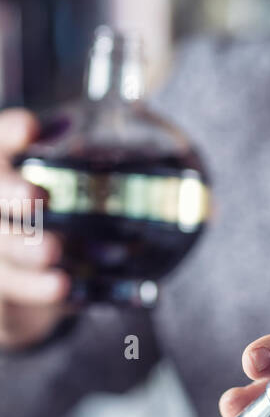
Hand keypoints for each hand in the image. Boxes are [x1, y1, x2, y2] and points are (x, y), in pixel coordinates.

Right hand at [0, 110, 70, 349]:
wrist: (34, 282)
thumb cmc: (60, 221)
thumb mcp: (75, 190)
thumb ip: (80, 164)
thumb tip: (110, 137)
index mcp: (8, 169)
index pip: (0, 142)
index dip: (10, 134)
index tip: (29, 129)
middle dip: (10, 193)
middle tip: (38, 196)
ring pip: (2, 245)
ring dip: (26, 247)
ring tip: (53, 250)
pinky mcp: (4, 283)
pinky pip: (14, 286)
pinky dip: (39, 287)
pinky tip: (64, 286)